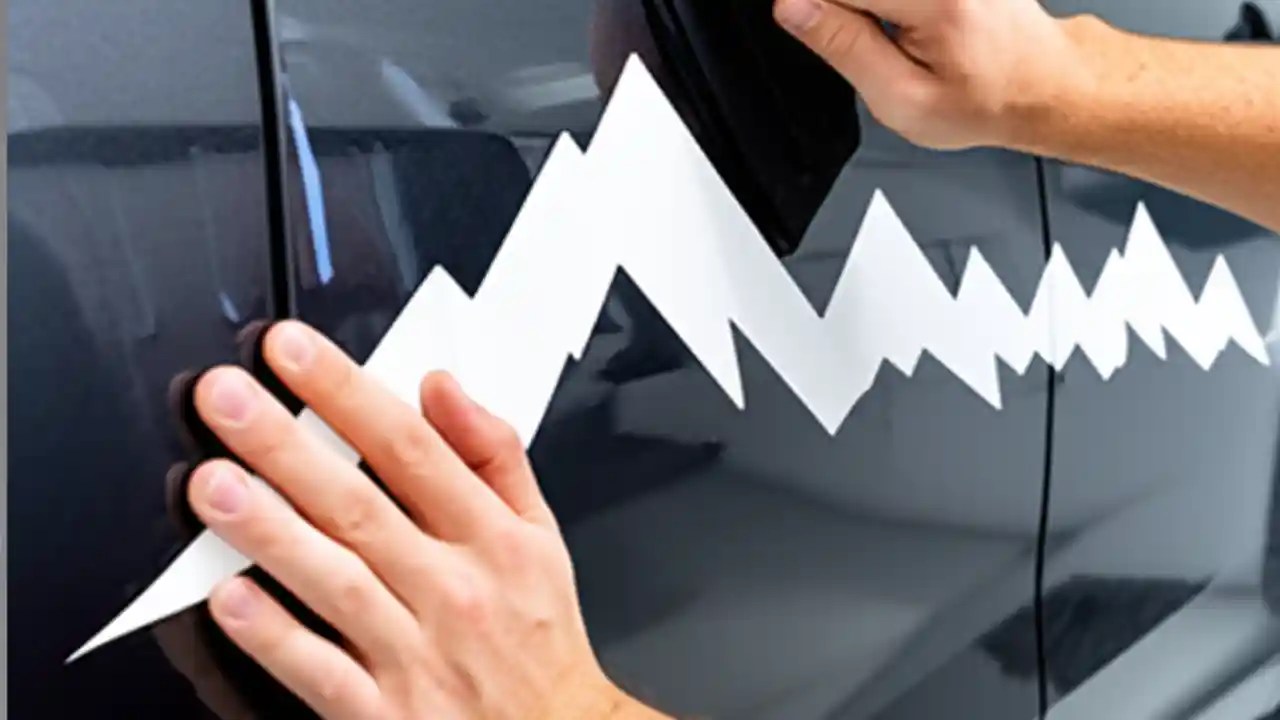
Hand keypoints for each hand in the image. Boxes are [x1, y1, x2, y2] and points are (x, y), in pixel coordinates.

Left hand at [184, 321, 663, 718]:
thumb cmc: (540, 638)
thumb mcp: (541, 536)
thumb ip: (494, 455)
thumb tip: (444, 389)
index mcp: (492, 538)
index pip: (412, 448)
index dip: (347, 394)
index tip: (294, 354)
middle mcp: (453, 589)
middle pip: (360, 504)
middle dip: (287, 445)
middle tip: (227, 398)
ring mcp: (417, 653)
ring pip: (335, 580)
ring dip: (270, 529)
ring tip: (214, 483)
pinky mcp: (385, 713)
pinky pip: (322, 672)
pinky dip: (276, 635)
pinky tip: (233, 598)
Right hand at [772, 0, 1090, 149]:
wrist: (1042, 83)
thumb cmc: (983, 101)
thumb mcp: (901, 98)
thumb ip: (843, 47)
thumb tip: (791, 8)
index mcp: (935, 1)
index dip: (818, 14)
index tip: (830, 36)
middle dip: (847, 12)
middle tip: (879, 50)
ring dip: (867, 11)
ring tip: (898, 39)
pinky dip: (884, 7)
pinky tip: (905, 24)